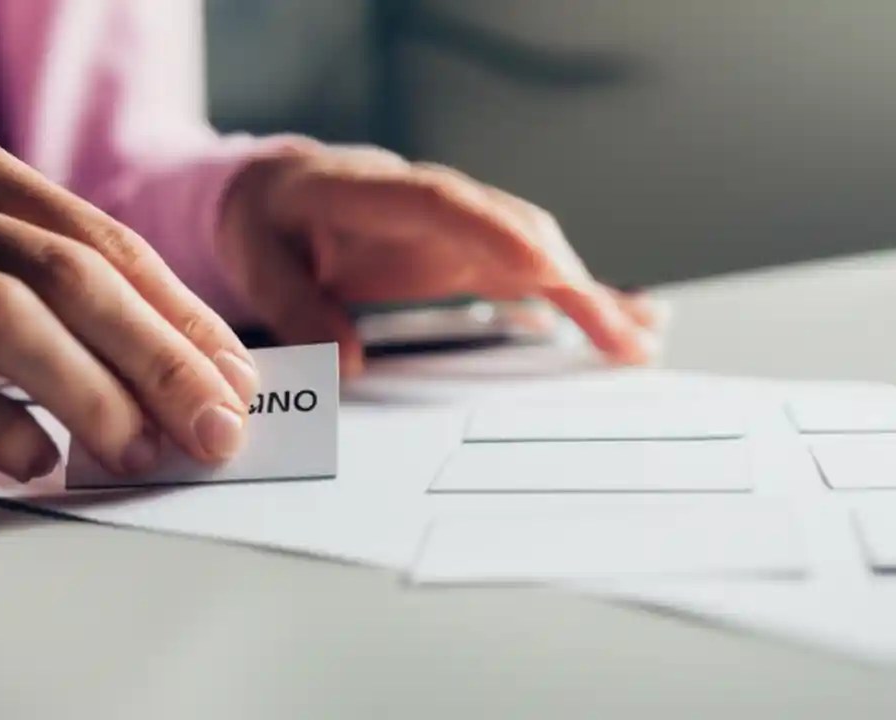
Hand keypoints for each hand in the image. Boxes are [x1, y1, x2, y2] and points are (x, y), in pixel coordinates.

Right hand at [0, 132, 256, 480]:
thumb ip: (83, 317)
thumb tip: (208, 385)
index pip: (106, 243)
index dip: (182, 318)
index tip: (238, 385)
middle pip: (64, 271)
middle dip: (156, 357)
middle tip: (212, 429)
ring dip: (87, 391)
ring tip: (138, 452)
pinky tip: (36, 459)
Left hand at [216, 138, 659, 375]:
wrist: (284, 196)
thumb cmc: (270, 223)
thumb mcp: (256, 259)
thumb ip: (296, 306)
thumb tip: (345, 365)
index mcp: (370, 190)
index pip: (440, 202)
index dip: (493, 230)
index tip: (540, 265)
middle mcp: (432, 203)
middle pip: (509, 226)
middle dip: (564, 276)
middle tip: (609, 329)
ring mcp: (460, 227)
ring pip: (536, 249)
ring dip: (589, 293)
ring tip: (639, 338)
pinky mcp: (475, 253)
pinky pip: (535, 272)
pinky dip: (579, 299)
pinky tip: (626, 326)